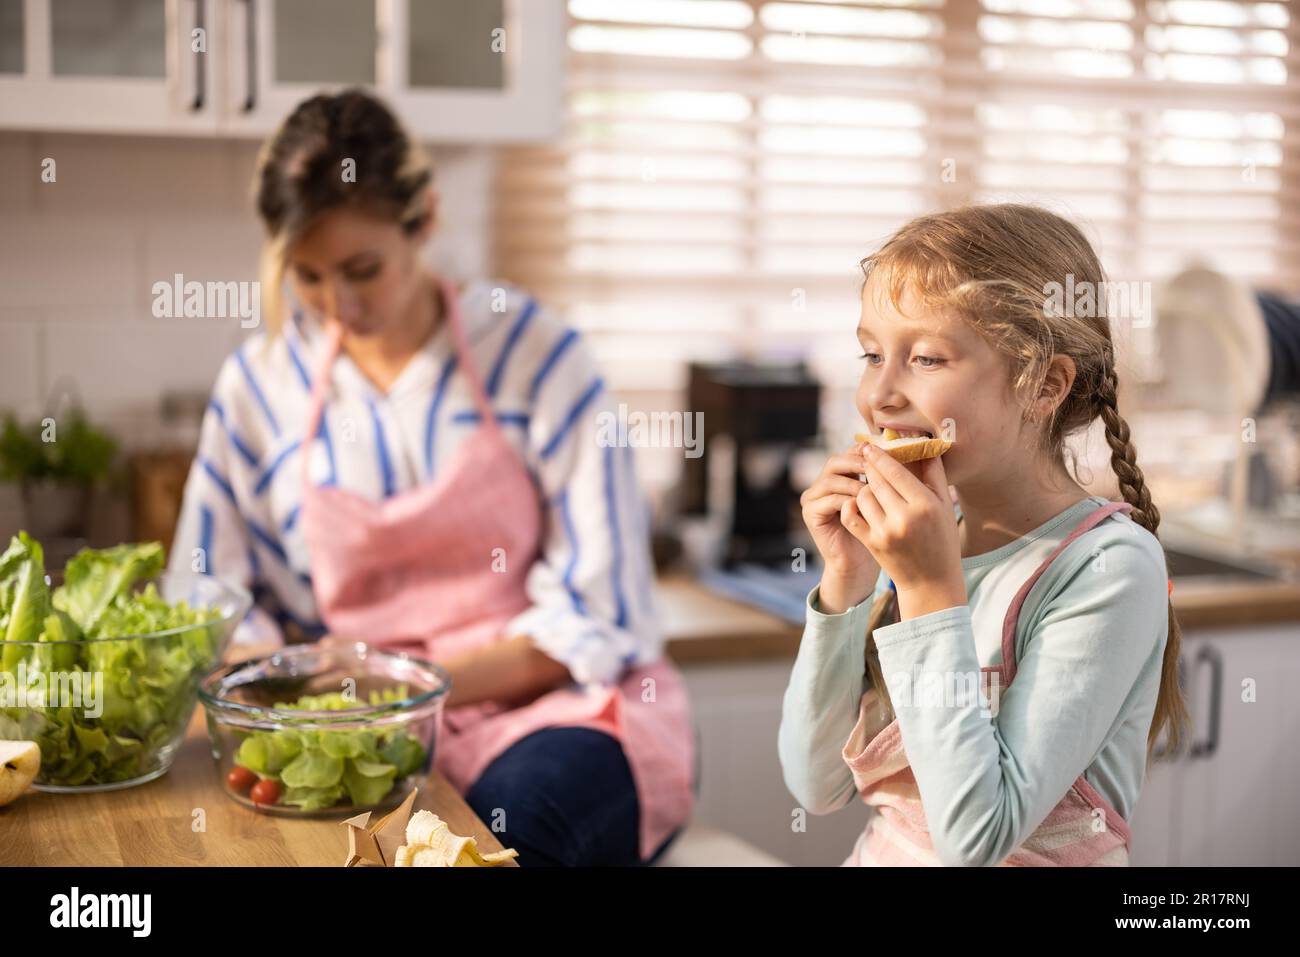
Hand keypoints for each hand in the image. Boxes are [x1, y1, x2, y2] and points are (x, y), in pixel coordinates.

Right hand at [800, 444, 875, 577]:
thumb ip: (881, 478)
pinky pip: (829, 499)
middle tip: (876, 469)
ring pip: (832, 479)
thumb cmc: (874, 532)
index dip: (866, 452)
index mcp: (839, 476)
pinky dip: (847, 501)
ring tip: (873, 493)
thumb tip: (899, 453)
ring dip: (854, 484)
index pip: (849, 453)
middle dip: (857, 463)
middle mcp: (822, 484)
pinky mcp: (810, 512)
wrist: (859, 564)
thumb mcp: (880, 499)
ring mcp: (813, 497)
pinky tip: (863, 508)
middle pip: (836, 461)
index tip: (886, 456)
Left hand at [844, 443, 965, 614]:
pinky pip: (852, 515)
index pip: (894, 471)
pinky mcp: (872, 543)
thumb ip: (934, 474)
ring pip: (863, 495)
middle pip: (876, 480)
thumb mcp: (944, 506)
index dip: (879, 455)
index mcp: (925, 505)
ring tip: (873, 490)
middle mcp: (904, 518)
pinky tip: (858, 503)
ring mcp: (885, 532)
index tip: (869, 446)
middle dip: (871, 469)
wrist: (931, 582)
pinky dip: (852, 506)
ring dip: (865, 489)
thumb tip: (925, 443)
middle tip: (869, 462)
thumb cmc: (941, 539)